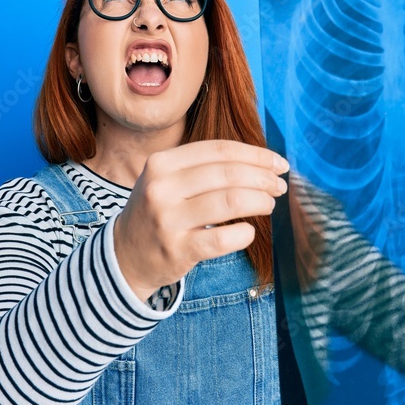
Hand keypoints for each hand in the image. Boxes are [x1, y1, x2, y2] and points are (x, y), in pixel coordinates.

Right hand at [112, 140, 289, 301]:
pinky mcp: (177, 250)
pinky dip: (244, 234)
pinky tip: (248, 232)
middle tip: (279, 186)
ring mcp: (167, 219)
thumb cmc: (159, 211)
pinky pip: (223, 238)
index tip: (278, 163)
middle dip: (263, 178)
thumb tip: (263, 162)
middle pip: (228, 174)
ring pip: (230, 202)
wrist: (125, 254)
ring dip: (259, 201)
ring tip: (269, 204)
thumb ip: (206, 167)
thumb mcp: (168, 179)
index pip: (220, 150)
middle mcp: (161, 188)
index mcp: (162, 163)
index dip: (256, 155)